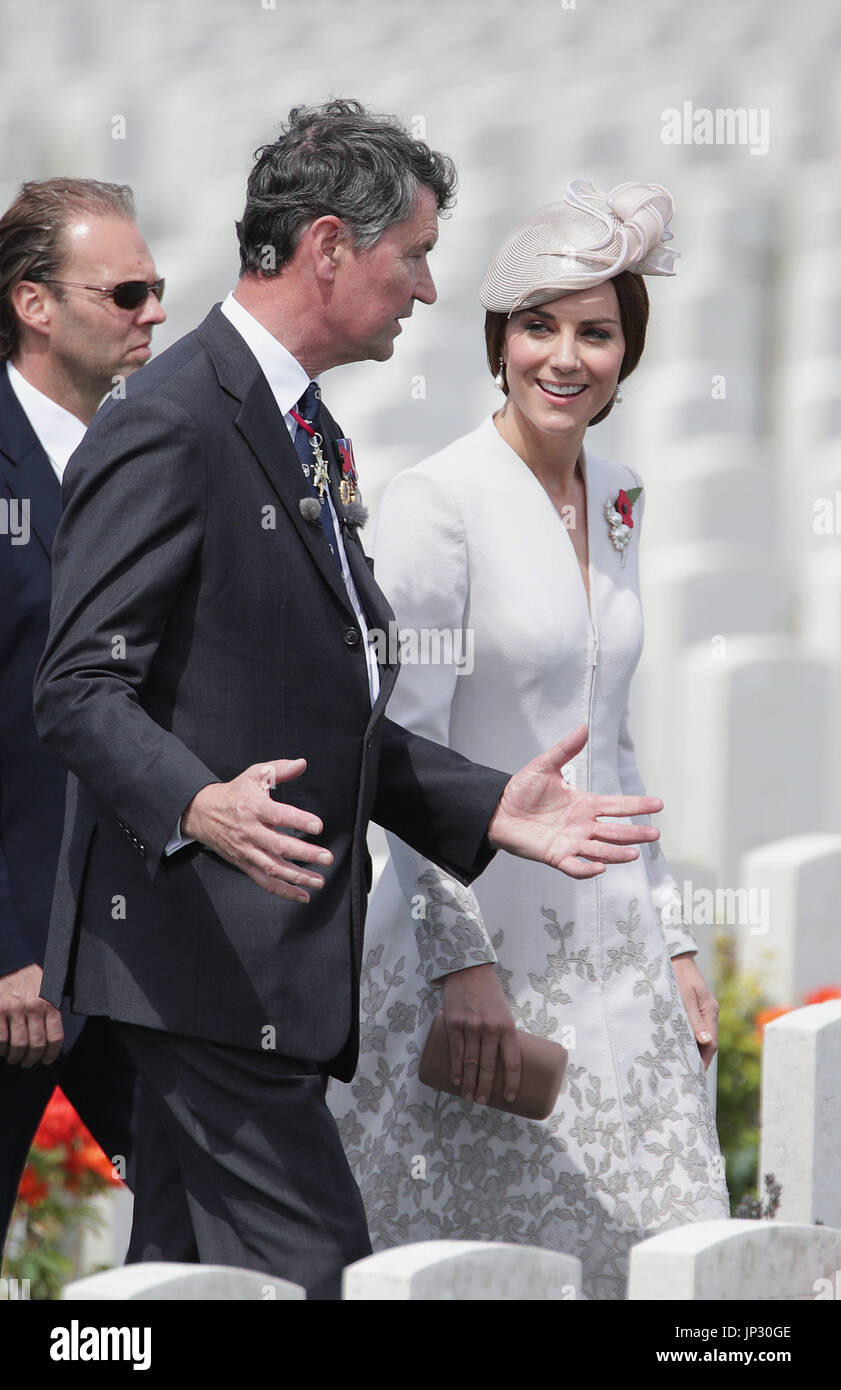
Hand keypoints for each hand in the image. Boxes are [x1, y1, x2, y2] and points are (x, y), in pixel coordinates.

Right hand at [0, 963, 63, 1065]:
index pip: (55, 1037)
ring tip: (15, 1058)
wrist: (10, 962)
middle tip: (28, 1062)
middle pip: (36, 1045)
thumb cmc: (29, 978)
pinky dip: (1, 1049)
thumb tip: (51, 1038)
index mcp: (49, 1003)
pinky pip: (0, 1039)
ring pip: (18, 1045)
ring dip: (16, 1057)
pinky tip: (3, 1049)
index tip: (47, 1060)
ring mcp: (14, 1010)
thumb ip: (50, 1009)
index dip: (51, 1054)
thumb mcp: (47, 989)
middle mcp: (33, 1007)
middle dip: (32, 1059)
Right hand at [181, 758, 332, 901]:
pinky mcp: (244, 864)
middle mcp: (250, 831)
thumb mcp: (255, 775)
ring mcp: (247, 851)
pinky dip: (284, 891)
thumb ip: (279, 769)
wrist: (203, 813)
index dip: (298, 821)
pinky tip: (303, 895)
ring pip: (272, 868)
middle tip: (327, 858)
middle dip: (305, 854)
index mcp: (254, 807)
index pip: (278, 815)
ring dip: (297, 877)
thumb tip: (302, 763)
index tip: (318, 826)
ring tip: (320, 881)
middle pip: (278, 846)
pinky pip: (264, 881)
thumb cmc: (236, 793)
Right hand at [442, 963, 520, 1104]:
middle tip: (483, 1102)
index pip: (512, 1061)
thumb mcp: (504, 1011)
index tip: (511, 1098)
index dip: (512, 1083)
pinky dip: (455, 1069)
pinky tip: (456, 1080)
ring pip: (470, 1063)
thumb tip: (501, 1060)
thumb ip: (502, 1033)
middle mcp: (490, 1028)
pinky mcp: (454, 1024)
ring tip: (469, 1096)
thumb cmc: (489, 992)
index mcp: (507, 1026)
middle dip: (486, 1088)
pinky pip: (455, 1052)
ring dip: (469, 1083)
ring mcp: (471, 1027)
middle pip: (489, 1067)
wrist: (469, 970)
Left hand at [488, 725, 662, 878]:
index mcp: (584, 804)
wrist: (497, 810)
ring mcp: (571, 842)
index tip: (658, 804)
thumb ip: (565, 749)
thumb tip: (583, 727)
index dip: (637, 805)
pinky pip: (575, 866)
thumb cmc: (522, 790)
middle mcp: (582, 825)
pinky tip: (600, 867)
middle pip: (615, 832)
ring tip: (634, 854)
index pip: (616, 806)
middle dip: (635, 833)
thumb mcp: (545, 766)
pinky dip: (587, 869)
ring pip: (600, 850)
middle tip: (654, 834)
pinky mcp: (556, 856)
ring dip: (617, 853)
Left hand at [671, 952, 717, 1069]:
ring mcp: (702, 1009)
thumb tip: (705, 1042)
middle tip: (687, 1076)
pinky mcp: (693, 1006)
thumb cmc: (677, 973)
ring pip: (699, 1035)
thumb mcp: (684, 997)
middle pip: (707, 1042)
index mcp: (710, 1011)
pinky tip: (676, 1045)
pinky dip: (687, 1037)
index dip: (703, 1060)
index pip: (710, 1043)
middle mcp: (708, 1012)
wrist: (673, 955)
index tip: (694, 1074)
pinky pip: (692, 1026)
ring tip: (680, 1065)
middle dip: (698, 1058)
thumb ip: (693, 1019)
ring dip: (692, 1048)